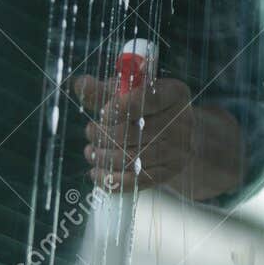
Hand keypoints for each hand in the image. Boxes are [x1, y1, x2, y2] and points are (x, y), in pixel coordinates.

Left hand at [75, 74, 200, 193]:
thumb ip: (103, 90)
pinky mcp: (170, 173)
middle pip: (131, 133)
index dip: (117, 107)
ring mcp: (178, 150)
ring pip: (128, 158)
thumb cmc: (146, 109)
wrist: (176, 136)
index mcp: (175, 94)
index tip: (103, 113)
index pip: (144, 100)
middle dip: (102, 134)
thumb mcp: (128, 93)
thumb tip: (81, 84)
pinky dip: (109, 178)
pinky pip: (134, 181)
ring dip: (101, 156)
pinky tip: (96, 172)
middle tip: (90, 131)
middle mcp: (182, 121)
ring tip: (91, 151)